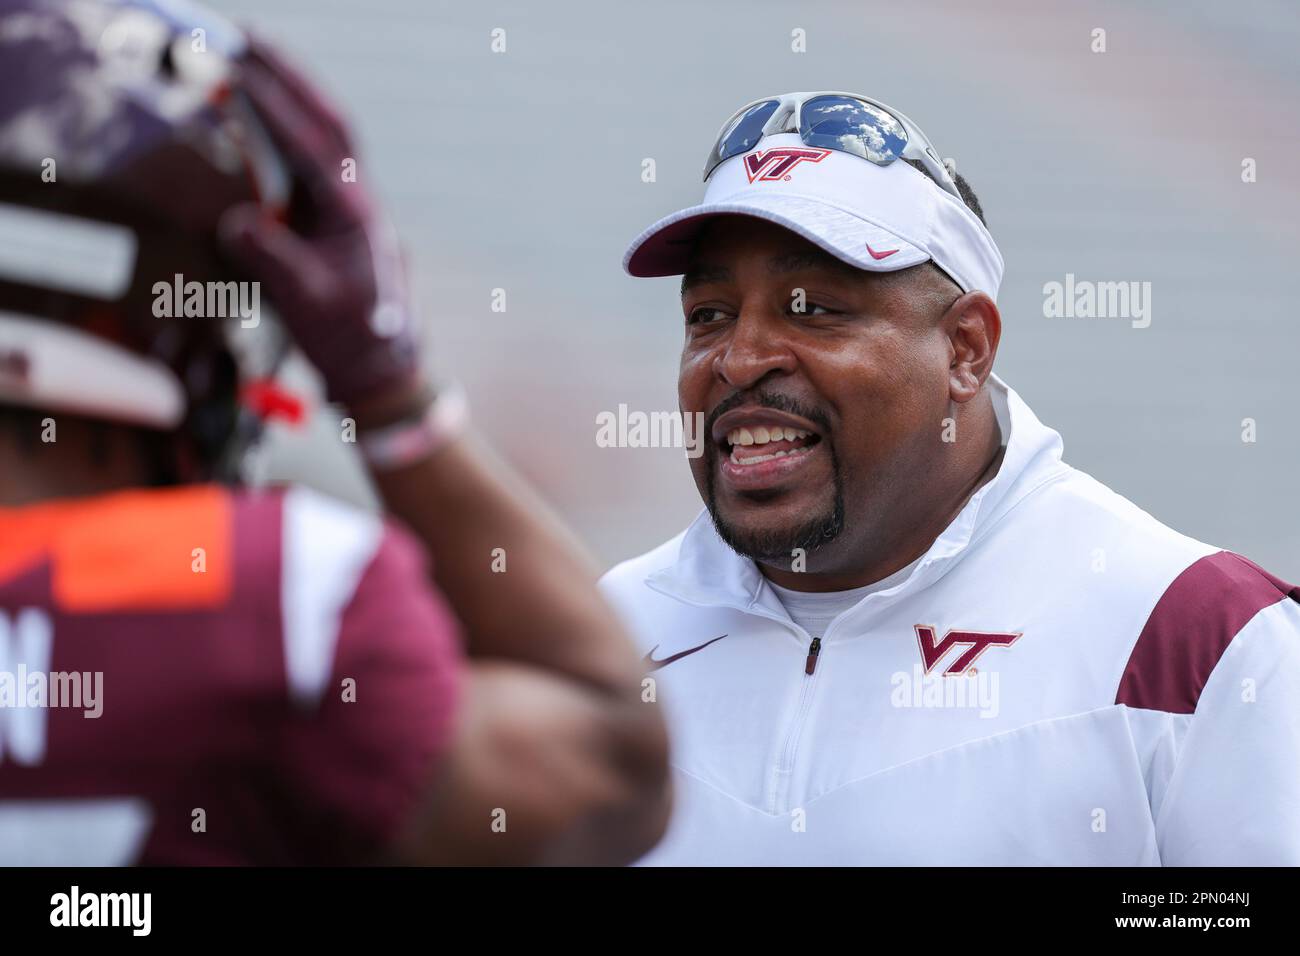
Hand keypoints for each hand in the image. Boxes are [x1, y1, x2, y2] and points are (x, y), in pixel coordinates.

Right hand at [218, 38, 421, 411]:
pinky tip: (255, 116)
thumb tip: (239, 225)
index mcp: (358, 213)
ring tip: (250, 56)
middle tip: (248, 36)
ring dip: (289, 97)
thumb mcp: (307, 301)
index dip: (278, 108)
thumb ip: (273, 259)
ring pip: (322, 138)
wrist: (382, 370)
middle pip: (327, 123)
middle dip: (290, 77)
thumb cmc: (352, 340)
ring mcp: (349, 208)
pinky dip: (281, 134)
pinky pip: (306, 165)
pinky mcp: (334, 221)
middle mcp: (359, 201)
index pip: (316, 145)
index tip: (243, 71)